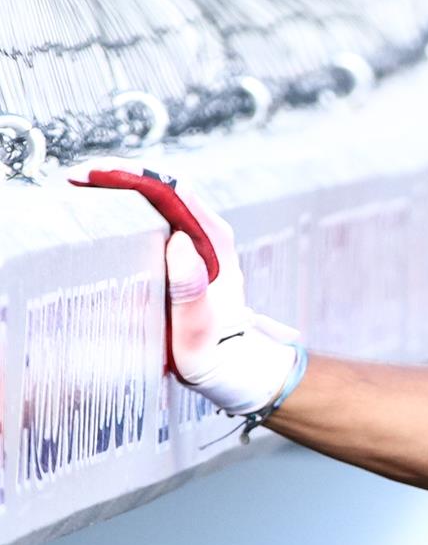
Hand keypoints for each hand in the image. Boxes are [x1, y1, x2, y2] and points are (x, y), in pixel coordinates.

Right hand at [71, 163, 301, 414]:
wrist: (235, 369)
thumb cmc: (217, 354)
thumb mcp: (199, 330)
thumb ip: (190, 291)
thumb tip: (178, 242)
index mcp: (215, 246)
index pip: (175, 194)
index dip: (135, 178)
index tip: (97, 175)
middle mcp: (207, 238)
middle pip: (163, 191)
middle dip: (120, 177)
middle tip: (76, 178)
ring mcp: (195, 246)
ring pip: (157, 203)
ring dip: (119, 190)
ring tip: (79, 185)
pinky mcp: (182, 258)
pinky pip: (153, 222)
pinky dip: (125, 210)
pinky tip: (98, 210)